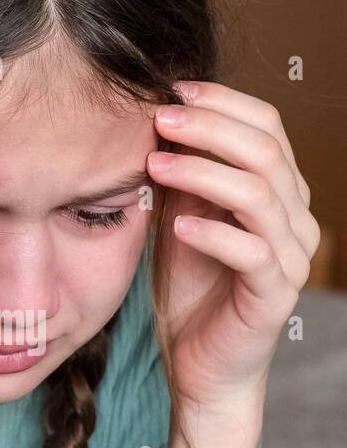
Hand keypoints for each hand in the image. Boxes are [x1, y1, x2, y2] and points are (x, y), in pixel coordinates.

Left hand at [148, 81, 318, 407]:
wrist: (199, 358)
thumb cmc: (189, 280)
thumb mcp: (179, 211)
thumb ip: (180, 169)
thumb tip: (154, 112)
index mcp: (278, 189)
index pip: (268, 125)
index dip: (223, 101)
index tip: (172, 89)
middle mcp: (294, 218)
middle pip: (267, 152)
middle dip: (210, 128)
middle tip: (159, 119)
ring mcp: (289, 258)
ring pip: (261, 196)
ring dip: (204, 173)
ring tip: (156, 164)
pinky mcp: (273, 296)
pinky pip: (252, 254)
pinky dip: (213, 233)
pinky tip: (177, 225)